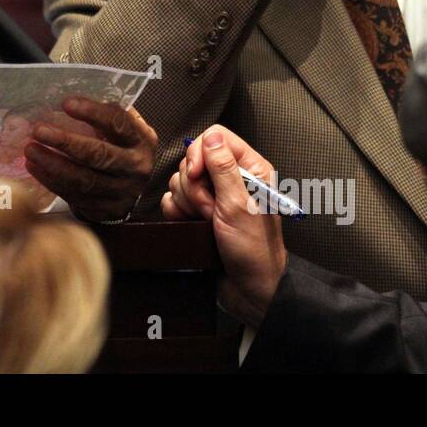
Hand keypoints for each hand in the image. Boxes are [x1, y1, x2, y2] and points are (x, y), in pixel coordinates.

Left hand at [24, 98, 156, 221]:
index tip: (66, 103)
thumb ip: (101, 114)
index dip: (92, 113)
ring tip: (30, 150)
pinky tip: (35, 168)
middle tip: (38, 130)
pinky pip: (75, 196)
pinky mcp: (106, 210)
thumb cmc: (120, 146)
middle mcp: (136, 167)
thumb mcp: (121, 128)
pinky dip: (52, 181)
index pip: (118, 123)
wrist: (132, 186)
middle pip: (99, 155)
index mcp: (141, 140)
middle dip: (65, 142)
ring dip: (53, 164)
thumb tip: (59, 95)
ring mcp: (122, 192)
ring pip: (84, 180)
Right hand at [161, 125, 286, 327]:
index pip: (215, 138)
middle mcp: (230, 178)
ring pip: (181, 180)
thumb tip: (212, 137)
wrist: (248, 288)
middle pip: (194, 160)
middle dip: (196, 186)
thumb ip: (224, 169)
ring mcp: (212, 196)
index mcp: (249, 169)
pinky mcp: (197, 213)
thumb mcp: (239, 206)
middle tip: (212, 209)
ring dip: (188, 202)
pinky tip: (191, 226)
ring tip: (207, 222)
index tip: (197, 175)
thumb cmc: (253, 250)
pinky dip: (177, 212)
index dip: (200, 153)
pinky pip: (173, 200)